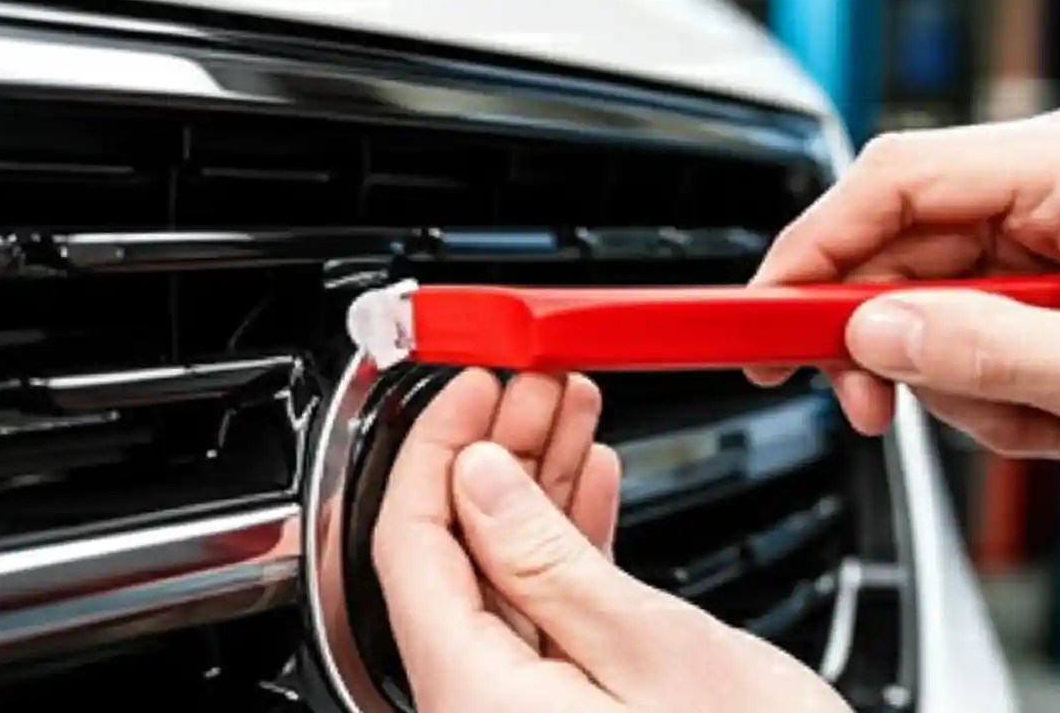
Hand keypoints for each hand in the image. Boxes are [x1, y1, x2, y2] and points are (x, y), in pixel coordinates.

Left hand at [373, 369, 850, 711]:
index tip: (471, 386)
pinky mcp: (572, 701)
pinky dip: (569, 534)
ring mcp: (526, 704)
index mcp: (474, 695)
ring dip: (536, 479)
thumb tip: (474, 476)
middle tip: (534, 380)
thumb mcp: (649, 650)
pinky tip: (589, 478)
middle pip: (458, 549)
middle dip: (495, 450)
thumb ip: (544, 558)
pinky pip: (547, 602)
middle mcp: (482, 704)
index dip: (434, 452)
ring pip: (506, 566)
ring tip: (570, 405)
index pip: (411, 546)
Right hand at [748, 101, 1059, 467]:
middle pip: (901, 251)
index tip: (758, 316)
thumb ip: (986, 351)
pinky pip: (978, 331)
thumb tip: (874, 336)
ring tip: (1047, 421)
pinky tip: (1058, 414)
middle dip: (888, 346)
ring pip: (935, 306)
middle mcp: (1058, 185)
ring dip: (962, 385)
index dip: (809, 249)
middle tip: (872, 407)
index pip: (895, 181)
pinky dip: (996, 389)